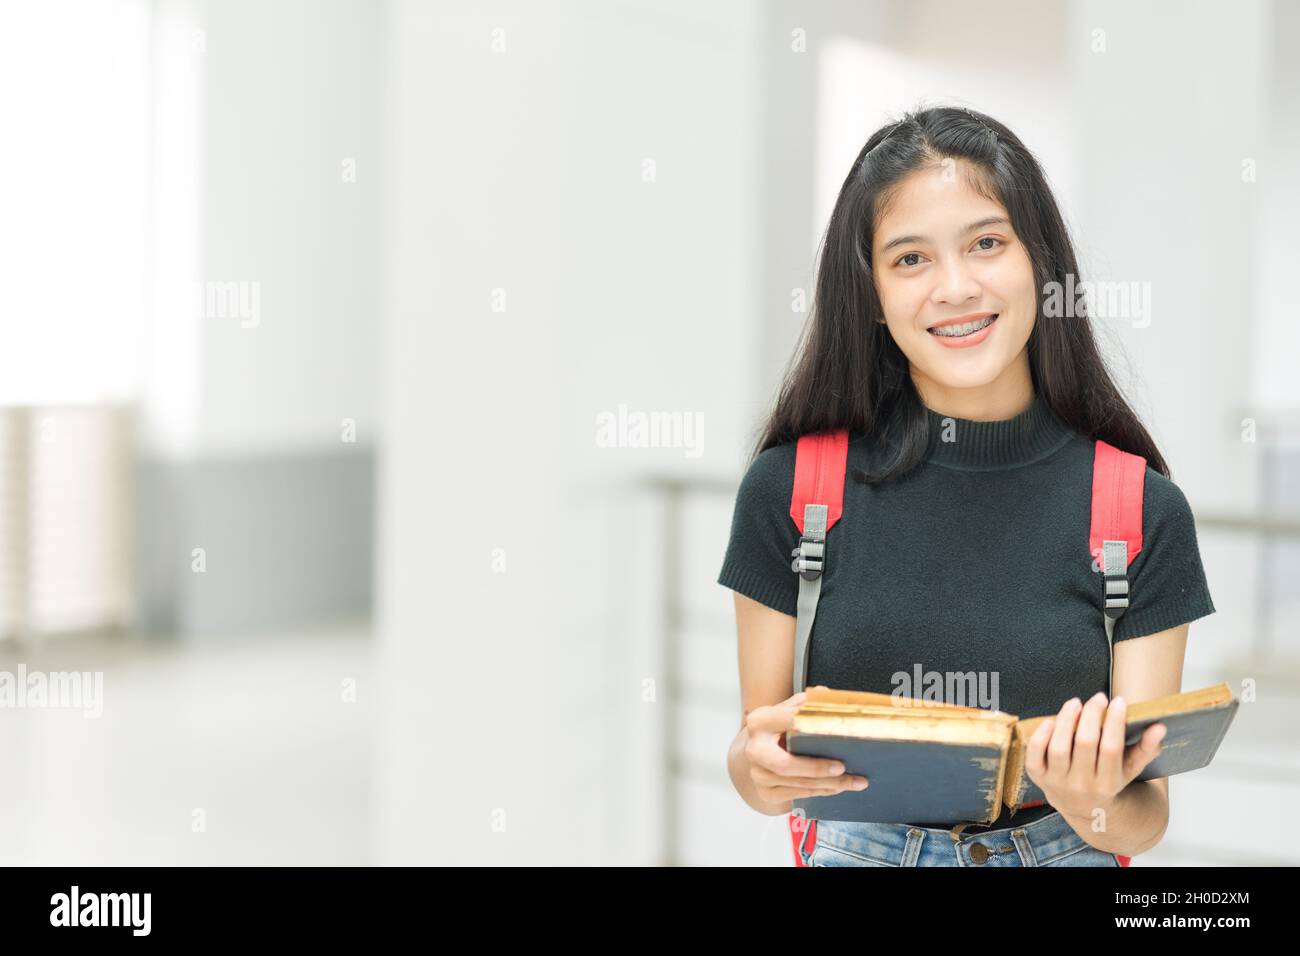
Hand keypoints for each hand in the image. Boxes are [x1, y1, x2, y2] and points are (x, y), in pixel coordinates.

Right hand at [744, 686, 869, 802]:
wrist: (756, 750)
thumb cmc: (777, 728)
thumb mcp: (787, 710)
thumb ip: (805, 703)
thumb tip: (826, 695)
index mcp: (760, 722)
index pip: (787, 721)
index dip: (809, 724)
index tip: (834, 728)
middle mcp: (754, 749)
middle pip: (785, 764)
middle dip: (816, 768)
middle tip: (842, 768)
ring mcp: (758, 774)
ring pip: (798, 783)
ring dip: (830, 784)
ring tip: (855, 781)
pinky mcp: (766, 792)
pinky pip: (798, 795)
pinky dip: (821, 791)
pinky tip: (838, 787)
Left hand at [1024, 691, 1165, 821]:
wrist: (1083, 807)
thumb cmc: (1108, 780)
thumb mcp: (1130, 769)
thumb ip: (1147, 748)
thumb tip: (1160, 727)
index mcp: (1107, 783)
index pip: (1111, 748)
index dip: (1115, 722)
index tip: (1119, 701)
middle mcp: (1082, 785)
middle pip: (1085, 743)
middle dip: (1092, 715)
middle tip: (1099, 698)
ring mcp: (1057, 782)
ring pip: (1059, 747)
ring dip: (1067, 720)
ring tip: (1076, 703)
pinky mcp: (1038, 777)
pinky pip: (1035, 755)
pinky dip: (1041, 736)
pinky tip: (1051, 720)